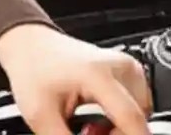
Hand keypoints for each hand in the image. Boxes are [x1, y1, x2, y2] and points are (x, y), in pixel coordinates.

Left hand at [0, 23, 152, 134]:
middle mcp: (120, 67)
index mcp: (99, 75)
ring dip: (119, 129)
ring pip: (140, 115)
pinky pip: (136, 106)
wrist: (30, 45)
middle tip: (87, 133)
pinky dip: (120, 119)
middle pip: (138, 119)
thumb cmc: (33, 70)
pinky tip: (99, 120)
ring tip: (90, 128)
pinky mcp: (128, 71)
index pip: (131, 120)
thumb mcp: (41, 115)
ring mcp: (127, 67)